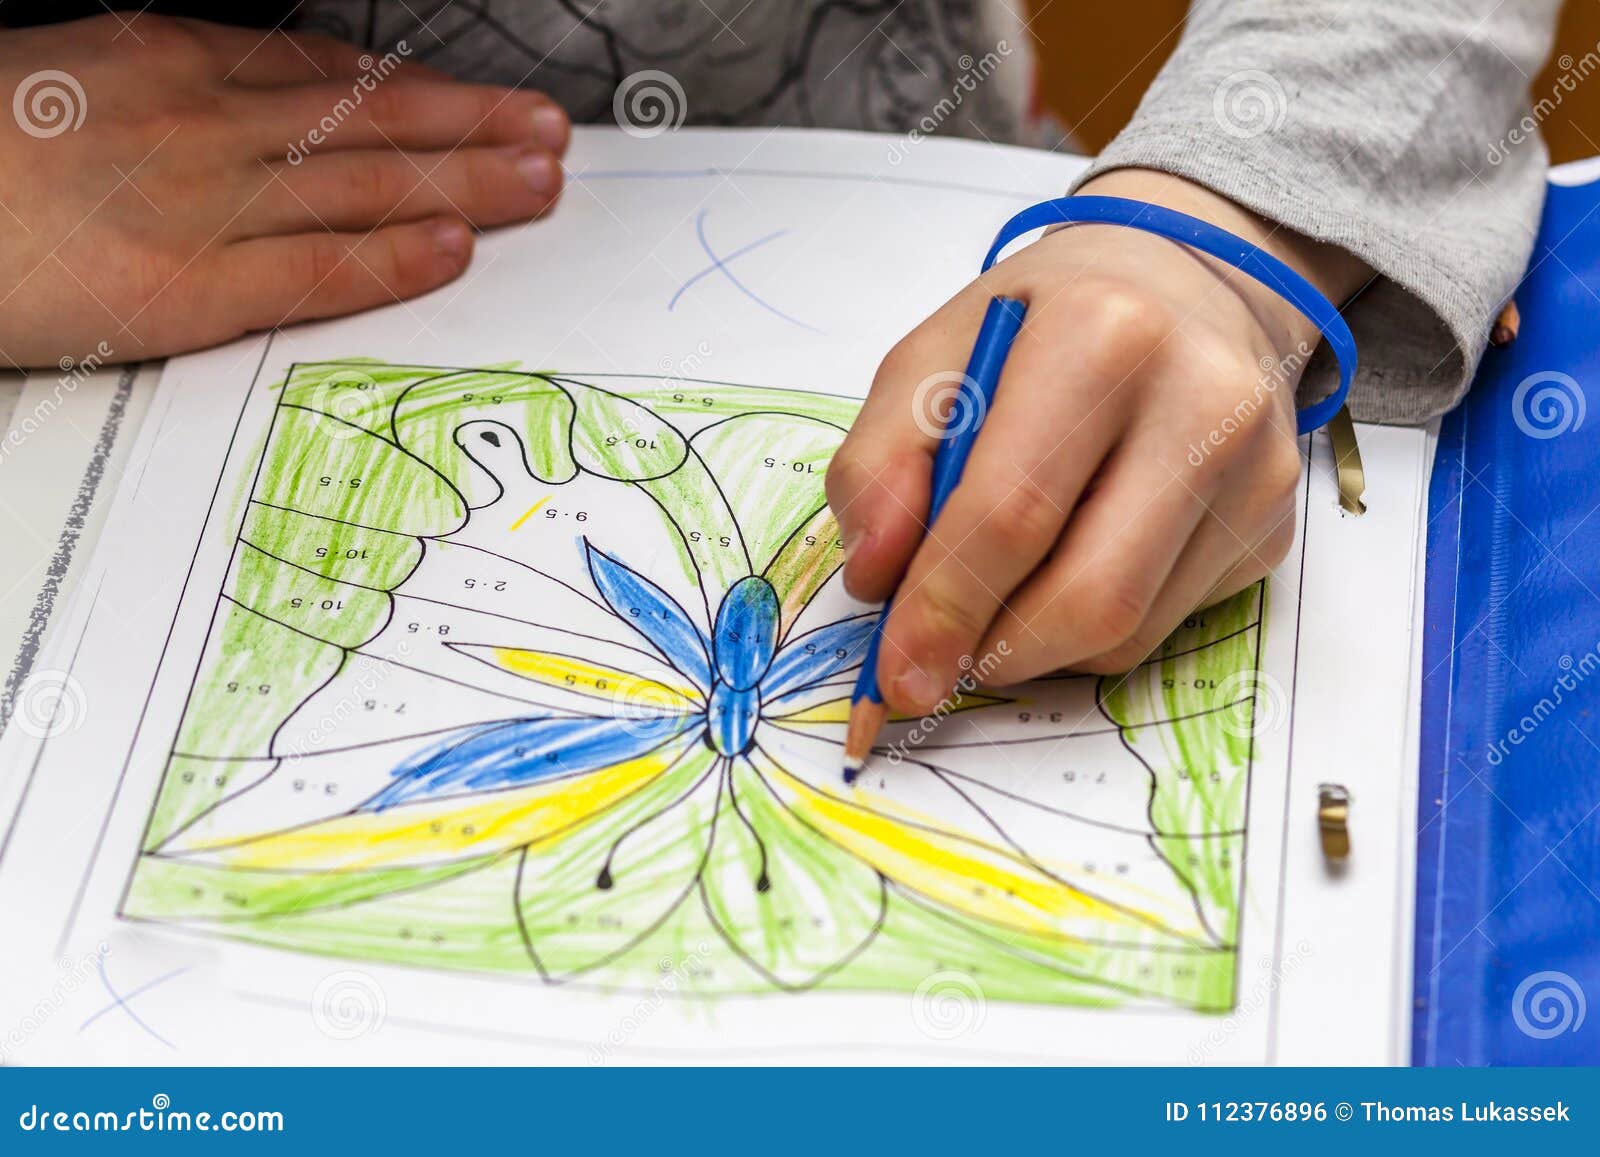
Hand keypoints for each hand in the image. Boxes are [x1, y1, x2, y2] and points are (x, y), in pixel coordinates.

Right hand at [0, 15, 569, 365]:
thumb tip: (247, 113)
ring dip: (466, 183)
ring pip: (365, 185)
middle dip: (474, 126)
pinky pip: (314, 269)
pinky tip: (455, 249)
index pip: (328, 75)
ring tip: (539, 184)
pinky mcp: (186, 287)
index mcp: (170, 64)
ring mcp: (203, 203)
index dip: (421, 91)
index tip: (482, 101)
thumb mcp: (74, 80)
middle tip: (550, 134)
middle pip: (372, 120)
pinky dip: (392, 258)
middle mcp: (204, 123)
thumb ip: (169, 94)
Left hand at [827, 169, 1368, 712]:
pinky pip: (1159, 627)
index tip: (895, 672)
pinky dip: (1089, 628)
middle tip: (934, 662)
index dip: (944, 608)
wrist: (1188, 285)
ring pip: (1126, 631)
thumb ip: (880, 463)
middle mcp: (1204, 402)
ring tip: (998, 588)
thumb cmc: (1046, 323)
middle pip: (1089, 595)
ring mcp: (1254, 474)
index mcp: (1103, 335)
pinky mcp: (1272, 530)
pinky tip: (1071, 560)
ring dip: (1035, 644)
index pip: (1013, 511)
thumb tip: (876, 578)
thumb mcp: (934, 356)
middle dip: (994, 649)